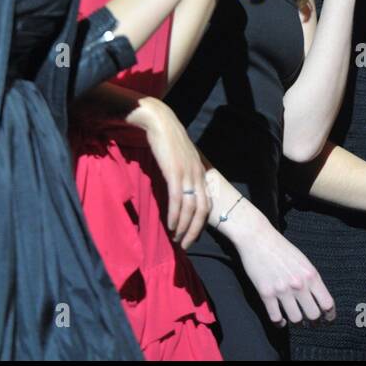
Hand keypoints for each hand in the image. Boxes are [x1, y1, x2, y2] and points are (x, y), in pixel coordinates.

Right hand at [133, 98, 209, 248]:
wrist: (160, 121)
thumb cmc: (166, 138)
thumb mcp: (179, 158)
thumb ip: (181, 172)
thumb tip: (177, 187)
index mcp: (200, 172)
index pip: (206, 203)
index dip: (201, 222)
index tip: (193, 234)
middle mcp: (198, 175)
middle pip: (202, 210)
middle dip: (195, 230)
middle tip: (186, 245)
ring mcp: (187, 174)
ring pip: (191, 208)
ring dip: (184, 227)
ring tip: (177, 239)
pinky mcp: (175, 172)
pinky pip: (178, 199)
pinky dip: (175, 216)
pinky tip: (171, 225)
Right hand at [218, 202, 335, 325]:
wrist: (257, 238)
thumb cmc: (280, 248)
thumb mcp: (303, 261)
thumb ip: (311, 279)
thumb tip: (318, 299)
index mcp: (311, 275)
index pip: (327, 303)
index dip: (329, 315)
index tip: (327, 320)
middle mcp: (299, 284)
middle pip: (313, 315)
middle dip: (313, 322)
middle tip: (310, 322)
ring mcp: (282, 290)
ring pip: (296, 319)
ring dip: (296, 322)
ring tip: (294, 319)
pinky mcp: (266, 293)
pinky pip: (275, 317)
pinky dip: (279, 323)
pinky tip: (280, 320)